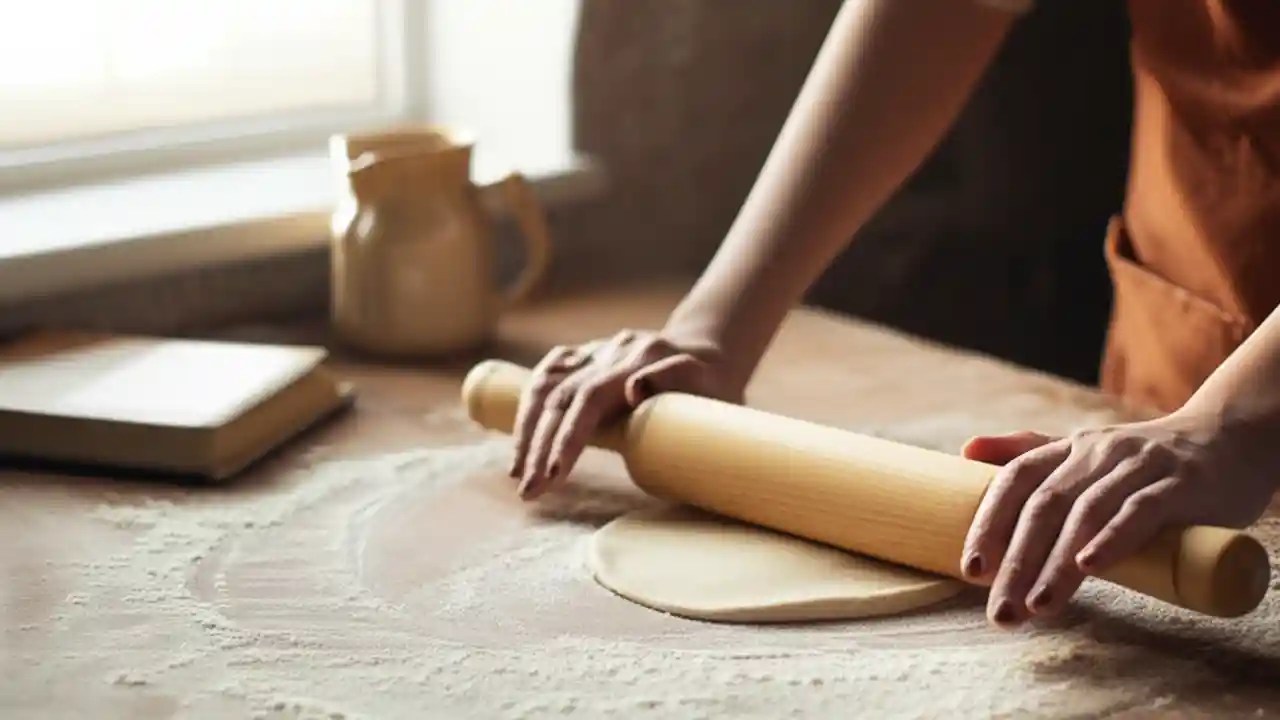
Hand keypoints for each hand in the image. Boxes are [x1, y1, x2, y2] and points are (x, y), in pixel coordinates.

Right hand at [509, 330, 739, 499]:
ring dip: (525, 429)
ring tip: (517, 472)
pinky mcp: (586, 356)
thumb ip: (674, 378)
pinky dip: (529, 400)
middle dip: (538, 445)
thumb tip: (633, 388)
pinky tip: (520, 431)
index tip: (552, 475)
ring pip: (546, 385)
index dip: (568, 436)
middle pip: (560, 397)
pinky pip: (548, 372)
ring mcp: (595, 351)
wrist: (709, 353)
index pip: (589, 398)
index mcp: (640, 358)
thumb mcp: (712, 386)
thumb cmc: (714, 386)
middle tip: (528, 491)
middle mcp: (611, 352)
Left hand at [959, 412, 1276, 627]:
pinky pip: (1140, 510)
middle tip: (999, 609)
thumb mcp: (1087, 452)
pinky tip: (1090, 566)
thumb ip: (1031, 453)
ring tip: (1036, 605)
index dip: (989, 521)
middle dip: (1016, 561)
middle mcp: (1097, 452)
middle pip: (1044, 505)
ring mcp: (1139, 465)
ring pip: (1086, 514)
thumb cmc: (1147, 460)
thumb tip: (966, 451)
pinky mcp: (1180, 483)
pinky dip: (1112, 538)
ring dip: (1057, 564)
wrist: (1231, 438)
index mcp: (1069, 448)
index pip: (1016, 480)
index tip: (969, 569)